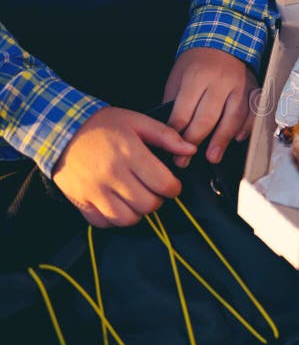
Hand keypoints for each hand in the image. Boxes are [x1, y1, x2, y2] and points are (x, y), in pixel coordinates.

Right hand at [53, 108, 195, 226]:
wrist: (59, 130)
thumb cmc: (103, 124)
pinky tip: (119, 204)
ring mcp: (94, 190)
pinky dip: (114, 219)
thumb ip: (166, 136)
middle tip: (154, 190)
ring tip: (137, 198)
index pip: (164, 184)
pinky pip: (103, 222)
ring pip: (128, 218)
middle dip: (158, 200)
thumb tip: (191, 148)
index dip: (174, 187)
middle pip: (148, 204)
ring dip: (138, 212)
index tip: (171, 184)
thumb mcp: (137, 121)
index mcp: (129, 153)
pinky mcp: (80, 201)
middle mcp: (112, 175)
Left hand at [164, 47, 256, 165]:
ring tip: (212, 157)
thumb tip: (171, 131)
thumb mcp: (178, 76)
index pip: (184, 112)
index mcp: (197, 76)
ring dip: (222, 140)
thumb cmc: (198, 61)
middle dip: (195, 142)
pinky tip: (238, 139)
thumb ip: (175, 102)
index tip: (171, 148)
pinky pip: (253, 113)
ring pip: (232, 118)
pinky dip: (246, 128)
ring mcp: (240, 86)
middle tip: (186, 160)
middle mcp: (220, 82)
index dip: (176, 134)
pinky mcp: (254, 90)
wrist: (225, 40)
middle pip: (208, 118)